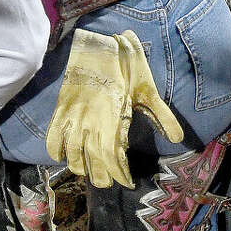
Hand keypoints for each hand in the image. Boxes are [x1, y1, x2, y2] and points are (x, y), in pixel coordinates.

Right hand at [45, 29, 184, 188]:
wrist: (98, 46)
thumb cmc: (126, 68)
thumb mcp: (147, 91)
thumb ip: (162, 116)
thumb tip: (177, 139)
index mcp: (112, 118)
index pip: (112, 157)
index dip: (118, 174)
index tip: (127, 181)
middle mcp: (91, 121)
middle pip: (92, 161)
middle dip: (101, 177)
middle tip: (109, 183)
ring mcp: (74, 116)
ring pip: (72, 154)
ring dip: (80, 168)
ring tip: (89, 172)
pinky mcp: (61, 110)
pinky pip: (53, 137)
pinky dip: (56, 151)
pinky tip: (64, 156)